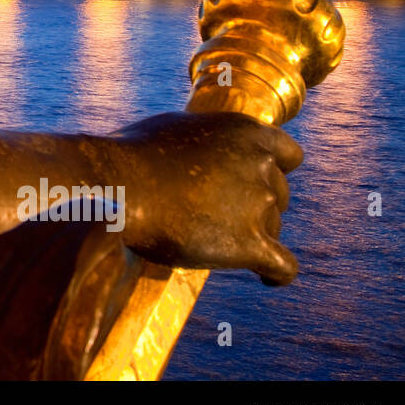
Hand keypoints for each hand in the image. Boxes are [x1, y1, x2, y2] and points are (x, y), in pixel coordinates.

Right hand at [102, 111, 303, 284]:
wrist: (116, 186)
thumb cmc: (131, 155)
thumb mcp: (175, 127)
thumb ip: (205, 139)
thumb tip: (203, 149)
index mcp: (245, 131)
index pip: (288, 155)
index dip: (273, 172)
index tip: (255, 186)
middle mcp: (261, 163)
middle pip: (279, 195)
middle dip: (256, 206)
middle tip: (219, 218)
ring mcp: (259, 203)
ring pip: (273, 228)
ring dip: (252, 236)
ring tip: (214, 243)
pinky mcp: (250, 243)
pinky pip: (283, 266)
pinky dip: (275, 274)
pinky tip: (264, 277)